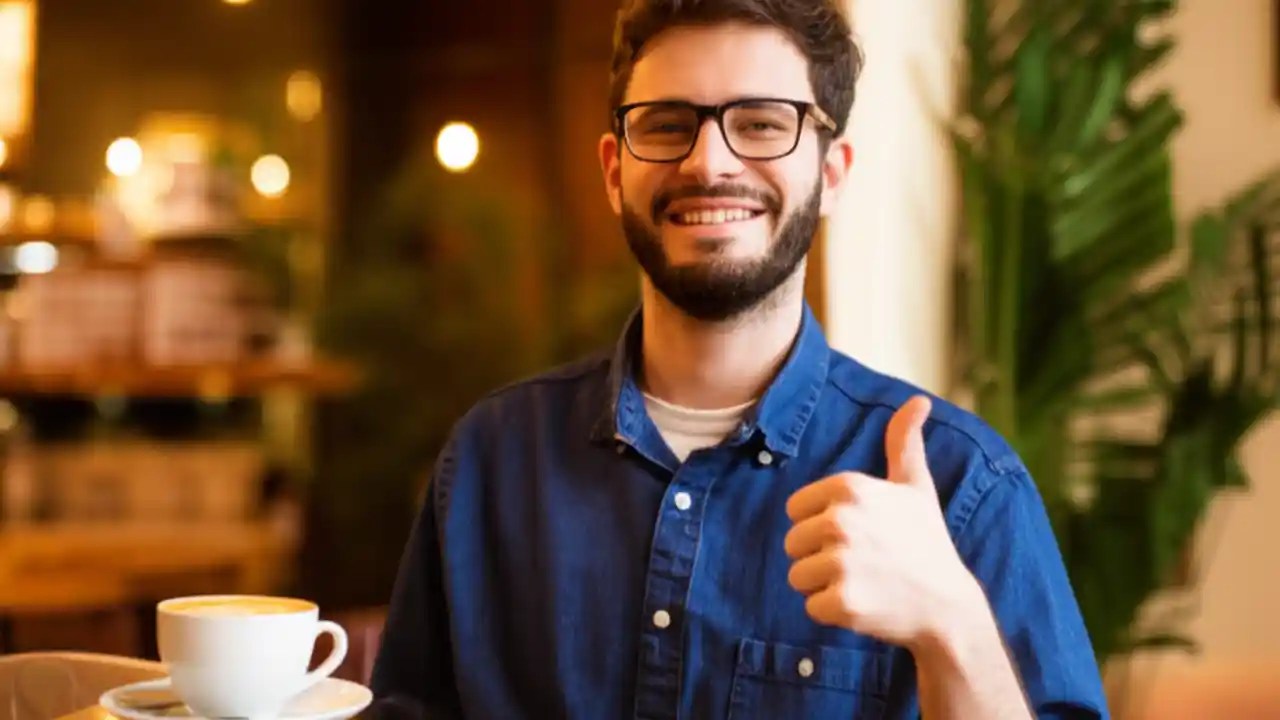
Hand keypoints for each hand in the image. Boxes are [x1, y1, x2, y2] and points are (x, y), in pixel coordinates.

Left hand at [783, 395, 982, 651]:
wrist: (948, 605)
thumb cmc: (927, 543)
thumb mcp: (916, 487)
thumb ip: (904, 442)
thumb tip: (918, 400)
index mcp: (850, 488)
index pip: (796, 510)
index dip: (820, 525)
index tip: (857, 535)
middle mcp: (842, 520)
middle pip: (792, 543)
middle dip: (819, 557)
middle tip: (861, 563)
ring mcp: (841, 562)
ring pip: (798, 576)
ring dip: (823, 586)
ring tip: (863, 583)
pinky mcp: (842, 602)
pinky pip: (810, 607)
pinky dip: (833, 612)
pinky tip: (864, 605)